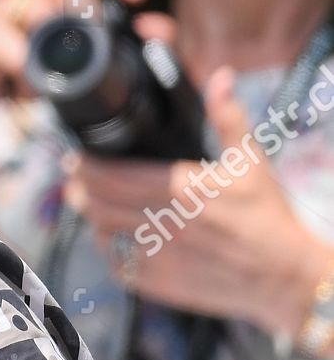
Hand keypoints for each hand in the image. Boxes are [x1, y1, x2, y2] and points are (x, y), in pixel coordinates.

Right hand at [0, 0, 157, 109]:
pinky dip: (23, 61)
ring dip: (55, 33)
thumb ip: (122, 42)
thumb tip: (159, 29)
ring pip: (39, 2)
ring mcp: (5, 8)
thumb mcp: (76, 59)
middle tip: (92, 43)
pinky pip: (5, 39)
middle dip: (88, 10)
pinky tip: (30, 82)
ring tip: (57, 70)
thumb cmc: (20, 71)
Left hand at [63, 66, 330, 336]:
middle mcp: (163, 223)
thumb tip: (222, 76)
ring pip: (101, 232)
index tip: (76, 157)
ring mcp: (157, 255)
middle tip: (74, 177)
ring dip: (91, 216)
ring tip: (89, 202)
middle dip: (78, 187)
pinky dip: (108, 247)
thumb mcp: (251, 161)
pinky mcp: (157, 283)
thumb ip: (228, 117)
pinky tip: (112, 235)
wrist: (284, 276)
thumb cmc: (267, 215)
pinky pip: (115, 264)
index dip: (85, 166)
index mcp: (181, 189)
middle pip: (96, 202)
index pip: (112, 175)